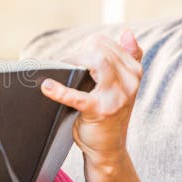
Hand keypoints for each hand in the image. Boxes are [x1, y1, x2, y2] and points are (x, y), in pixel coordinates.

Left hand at [40, 30, 143, 167]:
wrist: (108, 149)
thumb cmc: (109, 113)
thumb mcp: (120, 84)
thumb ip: (126, 58)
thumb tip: (127, 32)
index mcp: (134, 71)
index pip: (106, 43)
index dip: (85, 48)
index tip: (75, 59)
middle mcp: (130, 82)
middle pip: (100, 49)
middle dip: (77, 54)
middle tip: (65, 67)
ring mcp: (117, 97)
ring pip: (97, 62)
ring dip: (73, 64)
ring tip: (60, 73)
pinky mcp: (100, 111)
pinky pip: (78, 96)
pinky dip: (59, 91)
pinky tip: (47, 87)